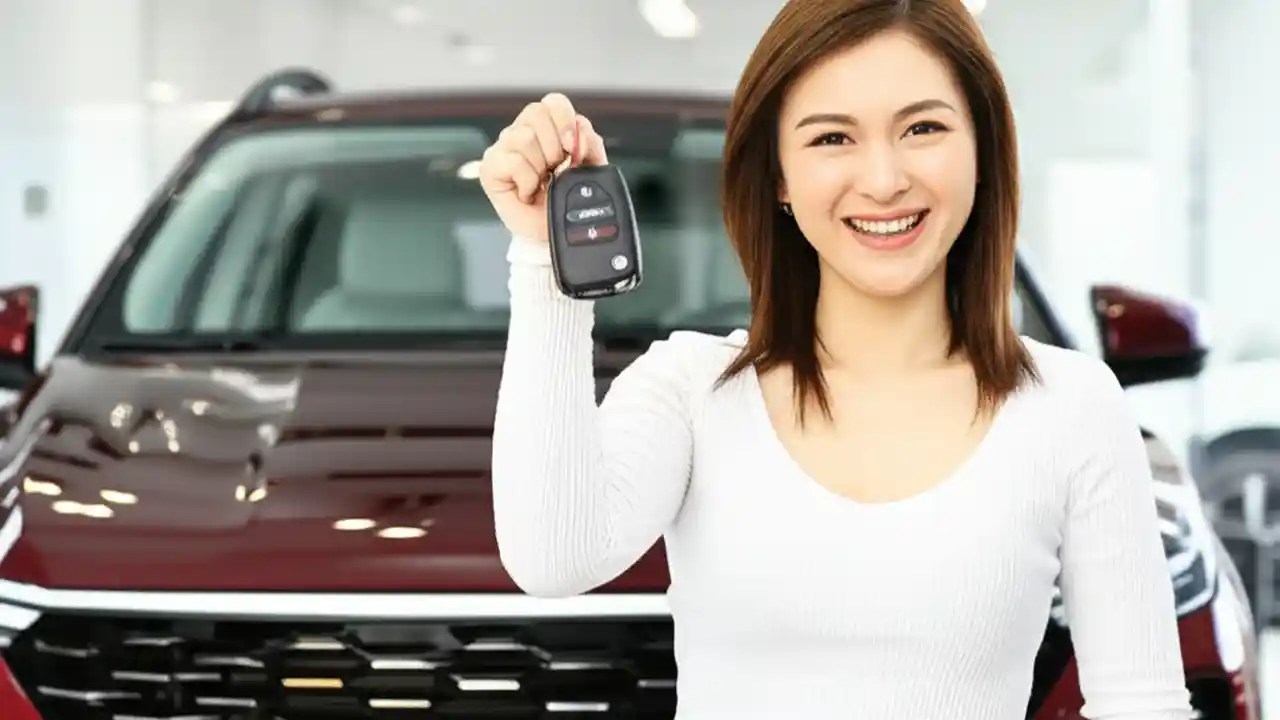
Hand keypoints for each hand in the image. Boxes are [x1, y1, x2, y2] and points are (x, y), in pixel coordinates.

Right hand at [478, 92, 608, 243]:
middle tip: (555, 169)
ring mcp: (503, 148)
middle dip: (554, 145)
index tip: (573, 147)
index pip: (553, 102)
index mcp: (546, 128)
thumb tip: (579, 132)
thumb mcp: (590, 169)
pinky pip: (514, 160)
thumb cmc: (565, 200)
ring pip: (524, 137)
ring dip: (541, 166)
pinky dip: (528, 180)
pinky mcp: (490, 167)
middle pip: (536, 112)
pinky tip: (528, 191)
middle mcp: (522, 133)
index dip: (566, 121)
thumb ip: (591, 144)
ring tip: (540, 183)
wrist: (553, 232)